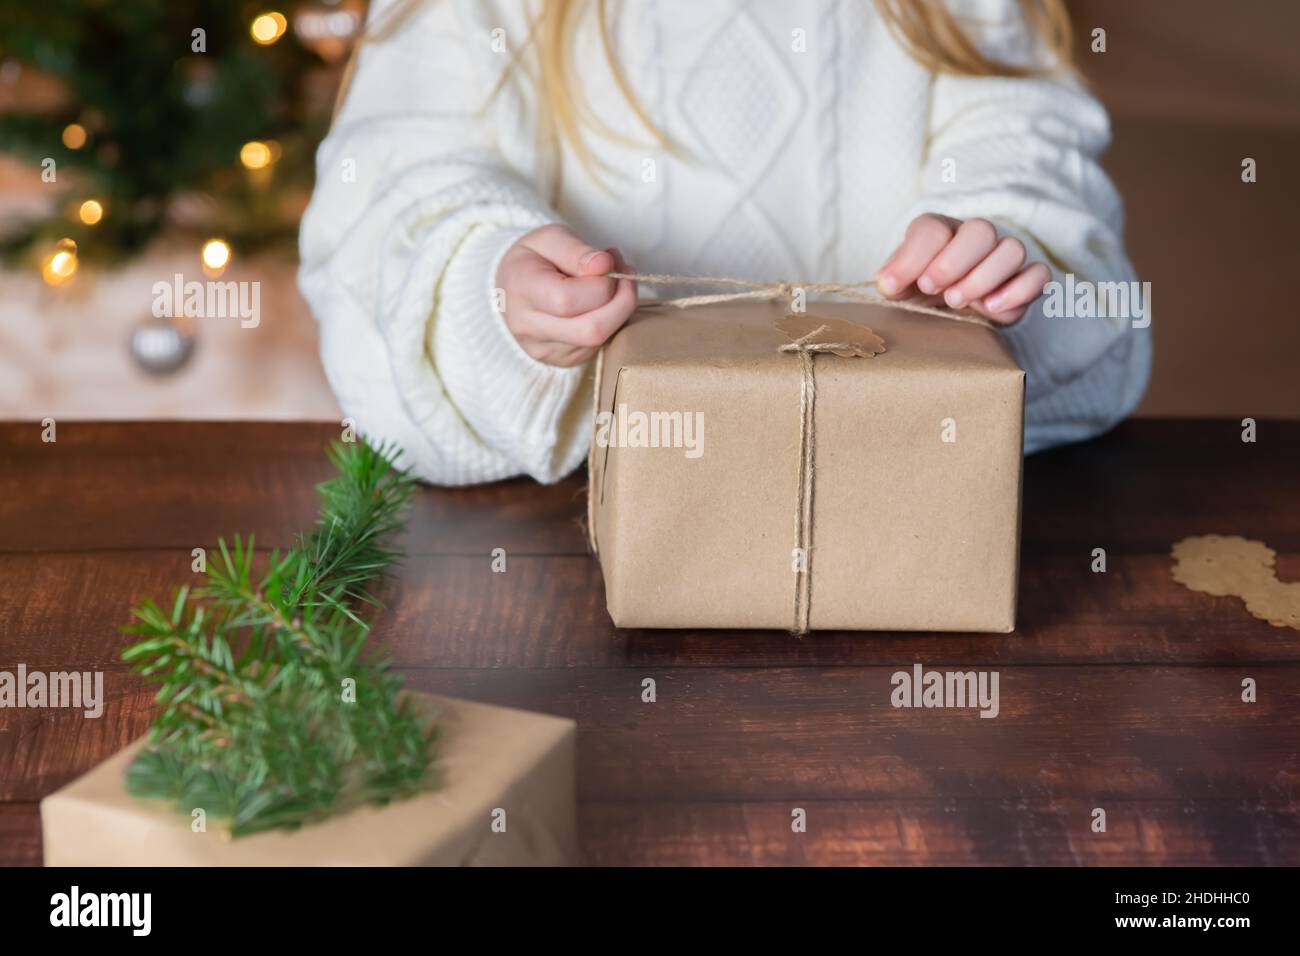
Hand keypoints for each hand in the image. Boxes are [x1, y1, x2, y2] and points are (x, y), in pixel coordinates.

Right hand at [496, 224, 637, 366]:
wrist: (508, 290)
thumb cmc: (531, 259)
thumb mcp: (548, 239)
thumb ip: (576, 250)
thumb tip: (604, 265)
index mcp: (522, 291)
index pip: (568, 300)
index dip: (601, 282)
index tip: (609, 261)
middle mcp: (530, 328)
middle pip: (591, 330)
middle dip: (621, 301)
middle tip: (623, 275)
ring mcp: (546, 350)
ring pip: (599, 340)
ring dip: (618, 311)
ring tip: (612, 284)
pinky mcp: (563, 360)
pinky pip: (599, 346)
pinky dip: (610, 323)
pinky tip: (601, 304)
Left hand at [875, 214, 1050, 323]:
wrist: (946, 311)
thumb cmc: (921, 292)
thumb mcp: (899, 286)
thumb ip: (892, 279)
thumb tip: (887, 281)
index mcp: (939, 232)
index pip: (932, 229)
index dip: (915, 257)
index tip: (899, 285)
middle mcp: (975, 238)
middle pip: (981, 230)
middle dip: (954, 263)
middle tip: (933, 290)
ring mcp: (1003, 258)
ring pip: (1013, 250)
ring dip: (984, 278)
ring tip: (956, 301)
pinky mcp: (1025, 281)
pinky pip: (1040, 275)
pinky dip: (1019, 291)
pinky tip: (991, 308)